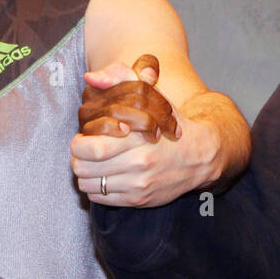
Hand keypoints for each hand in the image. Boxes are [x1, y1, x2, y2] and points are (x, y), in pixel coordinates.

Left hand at [73, 55, 217, 207]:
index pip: (91, 148)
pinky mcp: (138, 200)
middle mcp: (138, 164)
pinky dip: (96, 188)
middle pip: (84, 168)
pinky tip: (106, 175)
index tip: (84, 136)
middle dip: (79, 158)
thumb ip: (120, 78)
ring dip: (86, 173)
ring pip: (88, 185)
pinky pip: (100, 199)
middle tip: (86, 150)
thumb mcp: (151, 95)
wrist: (200, 155)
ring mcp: (138, 185)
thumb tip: (91, 78)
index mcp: (138, 138)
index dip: (79, 142)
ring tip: (95, 163)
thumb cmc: (169, 125)